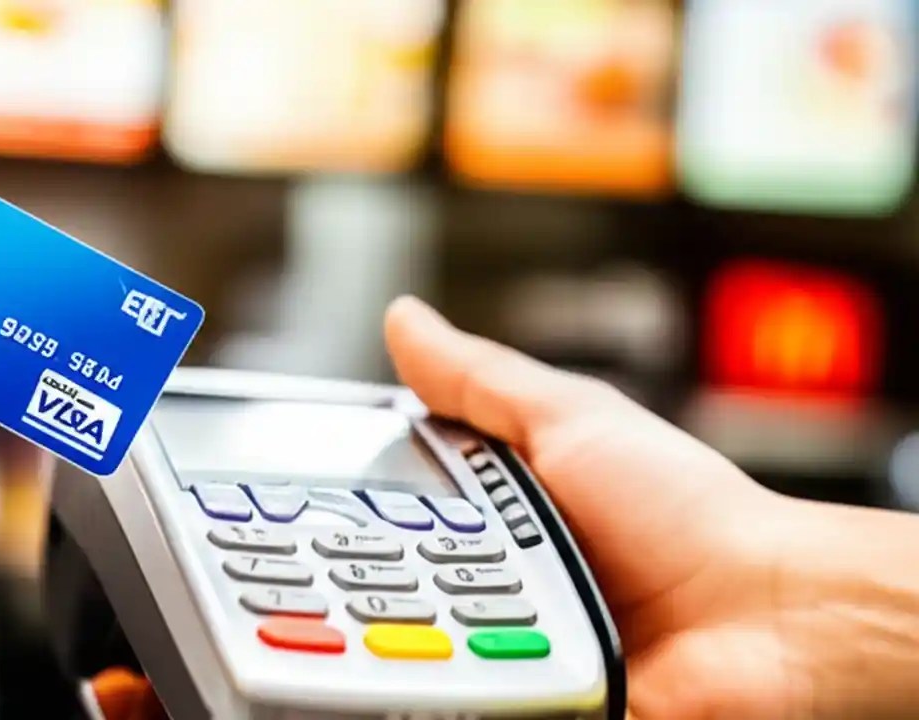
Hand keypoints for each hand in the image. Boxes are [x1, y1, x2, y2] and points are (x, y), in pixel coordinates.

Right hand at [385, 296, 918, 719]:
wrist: (768, 623)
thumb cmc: (691, 516)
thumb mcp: (570, 420)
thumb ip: (480, 380)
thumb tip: (405, 321)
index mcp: (498, 511)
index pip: (387, 510)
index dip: (340, 510)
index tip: (293, 510)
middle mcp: (497, 580)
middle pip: (387, 586)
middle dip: (360, 583)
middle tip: (341, 578)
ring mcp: (511, 648)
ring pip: (416, 652)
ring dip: (403, 643)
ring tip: (398, 630)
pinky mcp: (528, 700)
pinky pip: (462, 702)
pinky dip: (442, 695)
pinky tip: (432, 679)